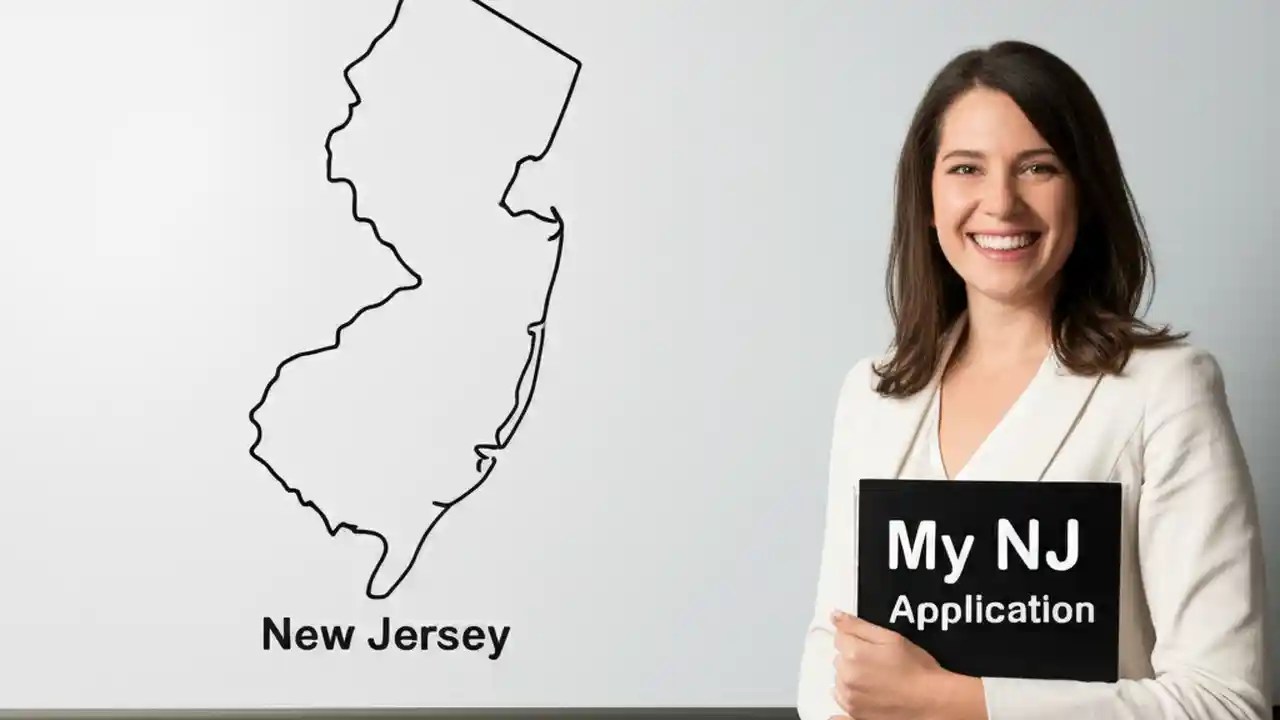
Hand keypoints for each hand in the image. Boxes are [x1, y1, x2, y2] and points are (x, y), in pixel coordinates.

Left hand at [829, 609, 978, 719]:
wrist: (932, 702)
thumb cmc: (916, 669)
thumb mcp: (891, 638)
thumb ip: (858, 626)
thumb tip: (834, 616)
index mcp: (853, 654)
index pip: (840, 637)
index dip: (857, 638)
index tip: (873, 645)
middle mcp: (846, 677)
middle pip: (840, 658)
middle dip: (853, 657)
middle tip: (879, 662)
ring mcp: (849, 698)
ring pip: (840, 678)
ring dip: (851, 676)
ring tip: (878, 679)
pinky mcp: (854, 714)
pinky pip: (841, 699)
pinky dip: (850, 694)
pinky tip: (867, 694)